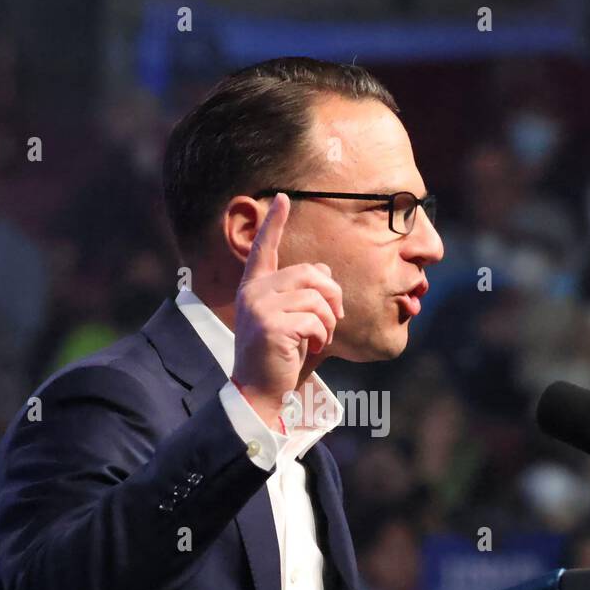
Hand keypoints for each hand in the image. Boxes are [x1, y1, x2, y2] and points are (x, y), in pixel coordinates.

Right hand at [230, 193, 343, 426]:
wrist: (258, 390)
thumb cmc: (277, 356)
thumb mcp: (291, 320)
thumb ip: (303, 294)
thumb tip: (324, 272)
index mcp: (254, 287)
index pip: (264, 249)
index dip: (274, 224)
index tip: (283, 198)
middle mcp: (253, 293)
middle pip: (309, 274)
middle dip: (332, 295)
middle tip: (336, 318)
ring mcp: (259, 308)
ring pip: (316, 298)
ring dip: (329, 320)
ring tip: (322, 337)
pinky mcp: (270, 326)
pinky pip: (314, 320)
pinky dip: (322, 335)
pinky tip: (315, 347)